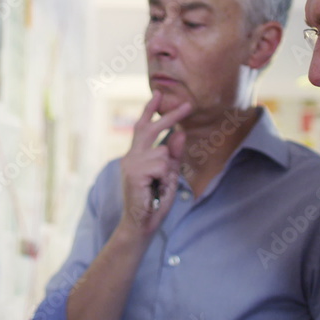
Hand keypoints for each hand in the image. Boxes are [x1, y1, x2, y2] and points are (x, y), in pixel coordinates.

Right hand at [118, 92, 190, 236]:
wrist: (141, 224)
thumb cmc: (153, 202)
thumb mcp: (168, 175)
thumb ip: (173, 155)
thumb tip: (180, 133)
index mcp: (136, 156)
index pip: (142, 128)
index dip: (150, 110)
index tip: (158, 94)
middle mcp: (130, 156)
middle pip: (150, 128)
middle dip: (169, 116)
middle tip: (188, 105)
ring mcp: (130, 164)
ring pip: (163, 153)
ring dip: (168, 171)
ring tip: (159, 186)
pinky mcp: (135, 172)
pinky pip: (162, 165)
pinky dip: (165, 178)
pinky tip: (155, 189)